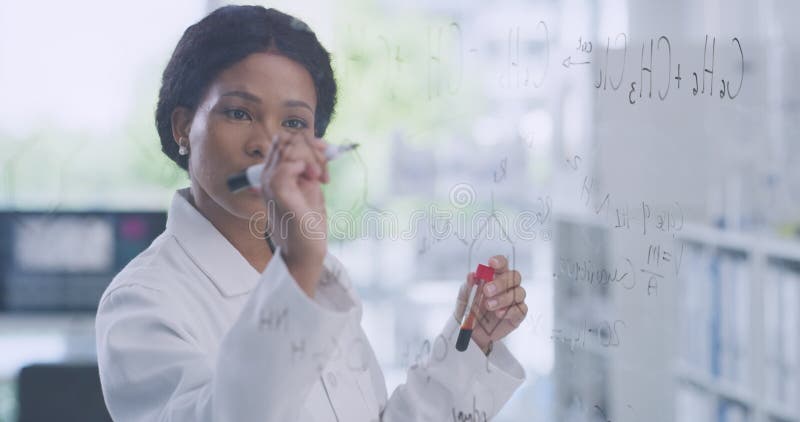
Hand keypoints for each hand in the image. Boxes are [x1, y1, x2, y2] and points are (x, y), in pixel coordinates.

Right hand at [260, 133, 329, 295]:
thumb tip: (318, 146)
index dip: (308, 143)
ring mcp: (270, 184)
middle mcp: (267, 177)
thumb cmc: (308, 226)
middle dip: (312, 147)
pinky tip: (315, 180)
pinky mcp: (279, 193)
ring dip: (312, 156)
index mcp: (273, 176)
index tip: (325, 158)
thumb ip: (309, 168)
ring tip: (321, 177)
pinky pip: (288, 164)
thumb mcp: (311, 190)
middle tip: (324, 169)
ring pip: (288, 146)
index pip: (285, 141)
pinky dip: (307, 165)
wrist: (306, 253)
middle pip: (286, 139)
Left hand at [453, 255, 527, 354]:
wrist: (471, 331)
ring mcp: (515, 300)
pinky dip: (509, 311)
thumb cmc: (470, 309)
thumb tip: (471, 275)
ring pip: (519, 293)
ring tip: (488, 306)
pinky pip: (520, 309)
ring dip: (503, 298)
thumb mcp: (465, 297)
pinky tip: (498, 314)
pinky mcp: (518, 314)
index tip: (491, 263)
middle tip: (487, 291)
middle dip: (501, 282)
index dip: (500, 262)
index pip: (503, 264)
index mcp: (495, 277)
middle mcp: (508, 286)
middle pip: (514, 277)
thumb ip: (468, 286)